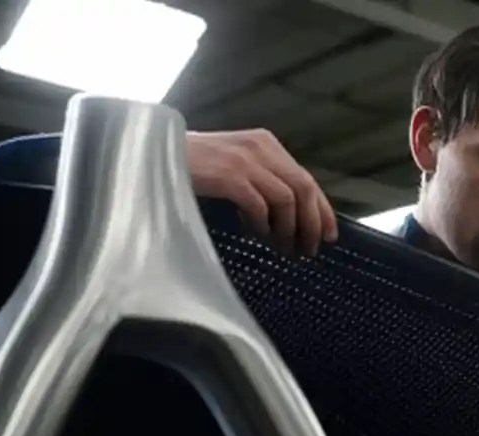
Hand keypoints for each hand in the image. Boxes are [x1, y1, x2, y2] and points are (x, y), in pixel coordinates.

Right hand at [185, 129, 338, 256]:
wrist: (150, 153)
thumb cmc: (189, 165)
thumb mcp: (232, 164)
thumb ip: (260, 179)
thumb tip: (288, 215)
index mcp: (264, 142)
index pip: (306, 178)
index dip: (322, 210)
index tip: (328, 235)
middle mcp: (259, 146)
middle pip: (304, 189)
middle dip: (312, 224)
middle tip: (310, 250)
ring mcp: (244, 159)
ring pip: (288, 200)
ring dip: (290, 230)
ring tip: (285, 250)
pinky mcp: (228, 175)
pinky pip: (260, 206)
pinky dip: (263, 225)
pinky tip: (258, 237)